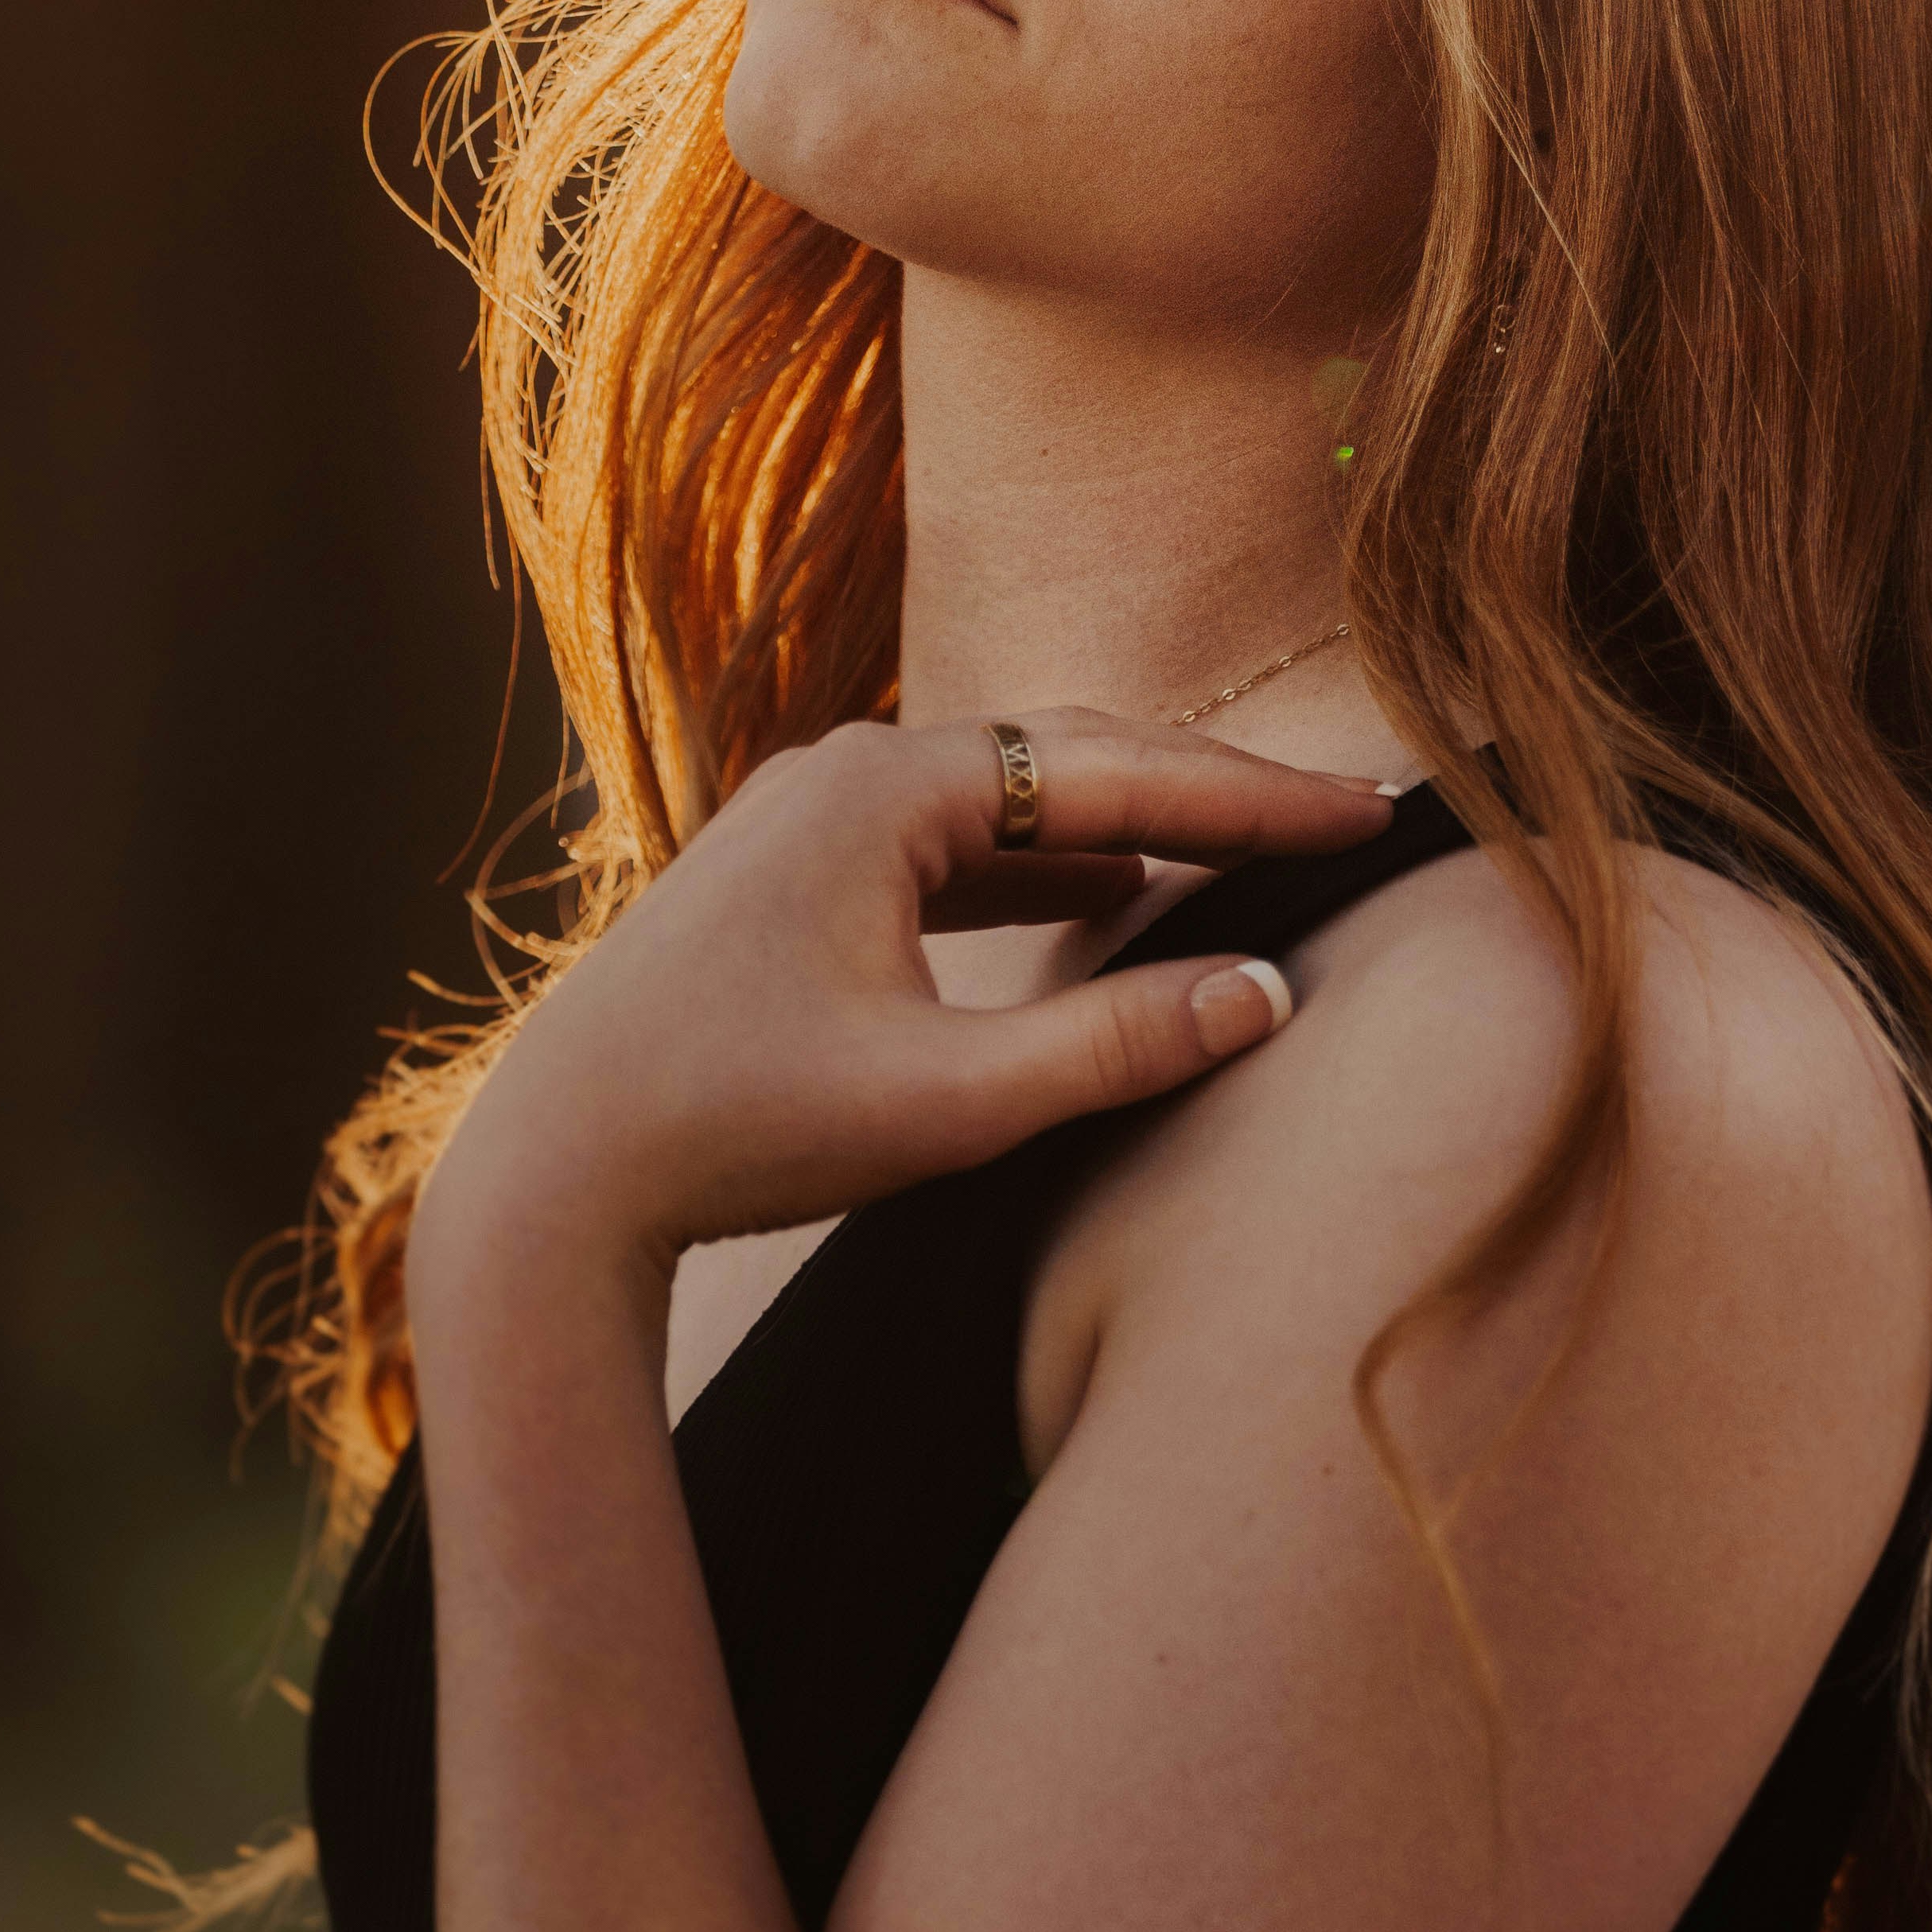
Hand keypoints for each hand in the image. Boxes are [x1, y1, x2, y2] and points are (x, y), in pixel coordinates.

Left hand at [405, 710, 1394, 1293]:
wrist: (560, 1170)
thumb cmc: (740, 1128)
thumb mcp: (951, 1104)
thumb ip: (1117, 1046)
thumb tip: (1269, 995)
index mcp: (886, 788)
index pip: (1119, 773)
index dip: (1257, 797)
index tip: (1371, 807)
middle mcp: (847, 768)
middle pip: (1071, 761)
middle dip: (1212, 791)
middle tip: (1344, 816)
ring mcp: (813, 813)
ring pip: (1014, 800)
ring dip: (1133, 822)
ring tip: (1255, 845)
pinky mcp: (796, 872)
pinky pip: (957, 844)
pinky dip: (1047, 863)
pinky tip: (1115, 887)